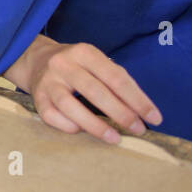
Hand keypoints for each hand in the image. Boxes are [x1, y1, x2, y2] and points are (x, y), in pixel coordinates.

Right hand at [3, 35, 162, 143]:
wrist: (37, 60)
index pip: (115, 77)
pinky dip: (69, 126)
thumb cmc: (78, 67)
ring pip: (69, 106)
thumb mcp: (98, 64)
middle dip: (120, 113)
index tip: (154, 118)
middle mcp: (63, 64)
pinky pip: (52, 116)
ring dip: (95, 125)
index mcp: (84, 53)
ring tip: (115, 138)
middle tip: (138, 129)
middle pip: (94, 91)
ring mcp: (47, 81)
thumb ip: (118, 82)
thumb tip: (143, 111)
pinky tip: (82, 131)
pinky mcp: (37, 98)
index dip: (137, 99)